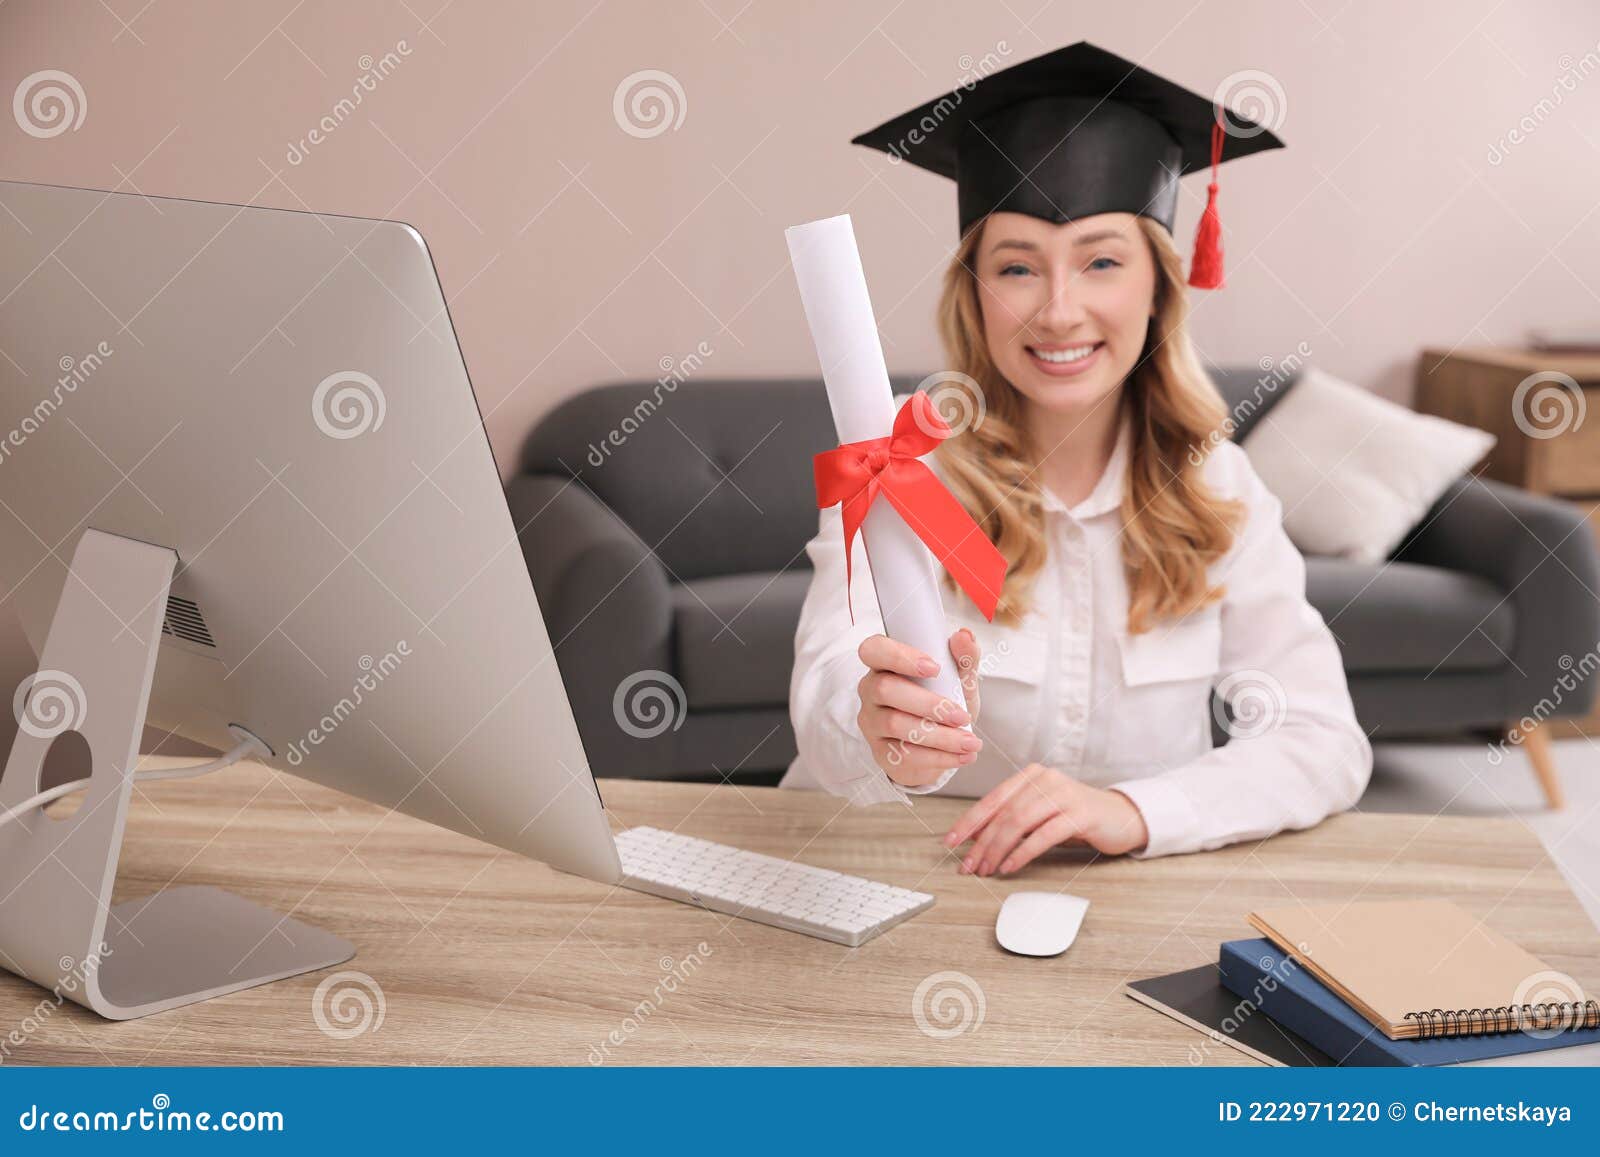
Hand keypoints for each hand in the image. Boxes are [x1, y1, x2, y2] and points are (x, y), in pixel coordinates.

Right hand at [856, 629, 983, 787]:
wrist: (941, 745)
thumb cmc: (945, 703)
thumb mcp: (959, 680)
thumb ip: (964, 658)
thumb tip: (964, 635)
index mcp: (886, 663)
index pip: (875, 650)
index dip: (899, 655)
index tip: (934, 667)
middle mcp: (871, 690)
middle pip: (885, 689)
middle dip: (928, 704)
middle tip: (961, 716)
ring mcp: (872, 721)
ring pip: (895, 724)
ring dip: (938, 735)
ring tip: (970, 742)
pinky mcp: (880, 751)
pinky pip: (904, 754)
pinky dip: (939, 757)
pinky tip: (962, 756)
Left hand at [943, 764, 1149, 872]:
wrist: (1121, 817)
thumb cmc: (1075, 817)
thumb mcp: (1040, 814)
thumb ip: (1012, 820)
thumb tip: (975, 838)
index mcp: (1030, 776)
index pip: (992, 799)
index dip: (968, 822)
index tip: (950, 842)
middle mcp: (1045, 779)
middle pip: (1003, 813)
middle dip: (980, 843)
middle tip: (968, 866)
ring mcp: (1063, 794)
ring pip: (1019, 822)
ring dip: (997, 849)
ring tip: (986, 869)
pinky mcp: (1080, 814)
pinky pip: (1043, 835)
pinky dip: (1022, 852)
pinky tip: (1010, 866)